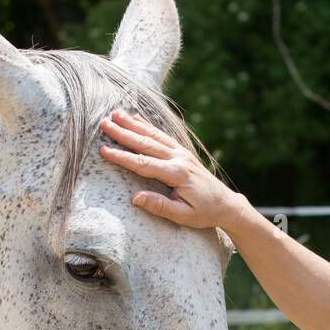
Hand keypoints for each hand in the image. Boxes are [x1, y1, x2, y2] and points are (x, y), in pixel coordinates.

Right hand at [98, 109, 245, 229]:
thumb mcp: (183, 216)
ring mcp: (181, 153)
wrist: (226, 204)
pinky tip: (136, 117)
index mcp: (177, 174)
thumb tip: (135, 198)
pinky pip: (162, 136)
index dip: (122, 157)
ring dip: (133, 124)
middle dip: (123, 133)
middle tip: (104, 123)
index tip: (104, 150)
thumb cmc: (204, 213)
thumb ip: (159, 206)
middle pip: (146, 143)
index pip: (144, 163)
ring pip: (153, 135)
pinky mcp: (182, 152)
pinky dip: (148, 125)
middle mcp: (178, 158)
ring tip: (115, 114)